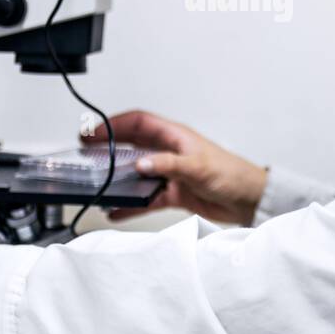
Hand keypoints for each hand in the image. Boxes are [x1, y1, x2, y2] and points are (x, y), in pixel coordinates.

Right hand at [81, 110, 267, 225]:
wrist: (249, 199)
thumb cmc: (231, 174)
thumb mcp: (198, 166)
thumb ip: (168, 164)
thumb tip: (140, 163)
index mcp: (174, 136)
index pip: (138, 123)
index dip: (114, 124)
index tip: (93, 132)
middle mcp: (169, 152)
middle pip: (131, 145)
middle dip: (108, 147)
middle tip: (86, 152)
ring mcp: (169, 172)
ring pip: (136, 172)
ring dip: (118, 177)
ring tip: (97, 182)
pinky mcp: (173, 192)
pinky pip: (146, 197)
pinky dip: (131, 204)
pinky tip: (118, 211)